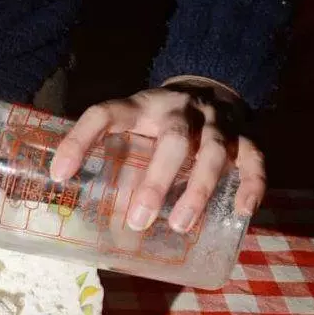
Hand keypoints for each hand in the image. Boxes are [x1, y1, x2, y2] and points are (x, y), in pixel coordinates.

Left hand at [49, 81, 264, 232]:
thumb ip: (108, 156)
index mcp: (140, 106)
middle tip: (138, 221)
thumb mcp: (130, 126)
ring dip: (198, 190)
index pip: (104, 114)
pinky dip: (251, 185)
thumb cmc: (157, 123)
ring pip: (214, 152)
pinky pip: (254, 160)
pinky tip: (241, 212)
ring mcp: (217, 123)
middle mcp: (180, 110)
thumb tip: (68, 200)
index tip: (59, 174)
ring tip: (181, 226)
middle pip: (173, 140)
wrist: (213, 88)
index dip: (79, 140)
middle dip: (156, 182)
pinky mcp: (247, 136)